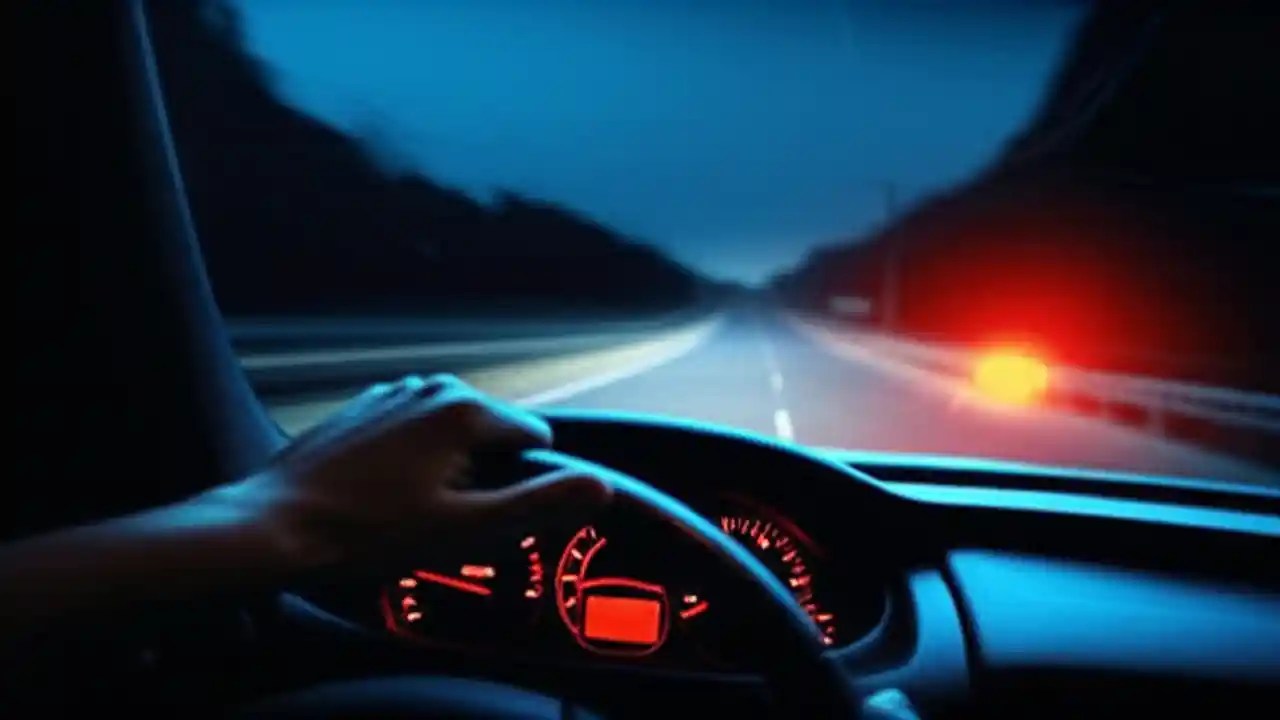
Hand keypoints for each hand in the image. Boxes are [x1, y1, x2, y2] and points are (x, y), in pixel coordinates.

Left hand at [209, 374, 610, 569]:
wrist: (274, 527)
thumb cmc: (366, 534)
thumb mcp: (465, 530)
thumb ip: (539, 504)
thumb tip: (598, 486)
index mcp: (463, 409)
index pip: (535, 438)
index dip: (524, 483)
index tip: (491, 519)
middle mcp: (430, 387)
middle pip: (492, 434)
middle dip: (483, 476)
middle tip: (447, 524)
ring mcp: (391, 394)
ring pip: (450, 434)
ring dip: (447, 469)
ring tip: (410, 514)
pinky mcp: (362, 409)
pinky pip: (412, 434)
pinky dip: (411, 462)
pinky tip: (383, 499)